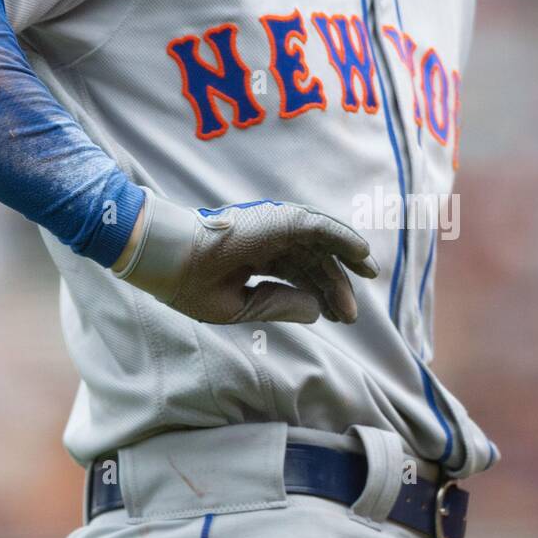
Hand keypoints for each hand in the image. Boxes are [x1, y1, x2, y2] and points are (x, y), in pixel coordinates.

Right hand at [111, 188, 377, 324]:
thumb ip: (279, 304)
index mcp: (249, 257)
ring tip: (368, 276)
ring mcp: (271, 227)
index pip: (291, 273)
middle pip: (308, 261)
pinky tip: (361, 253)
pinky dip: (342, 237)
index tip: (335, 316)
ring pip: (318, 243)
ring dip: (344, 261)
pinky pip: (319, 226)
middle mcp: (263, 239)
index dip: (315, 292)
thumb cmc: (191, 283)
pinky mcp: (279, 220)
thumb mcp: (241, 305)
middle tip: (350, 315)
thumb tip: (317, 310)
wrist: (169, 260)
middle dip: (332, 285)